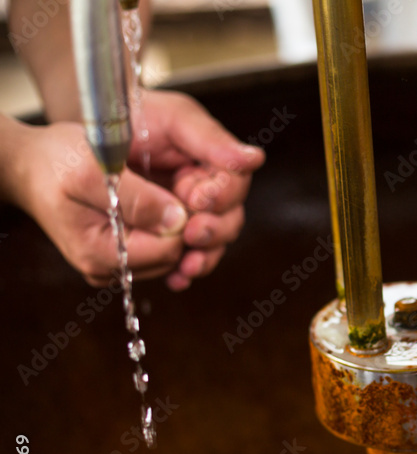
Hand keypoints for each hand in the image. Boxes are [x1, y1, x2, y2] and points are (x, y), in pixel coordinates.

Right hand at [10, 91, 263, 289]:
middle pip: (177, 257)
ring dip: (186, 224)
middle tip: (192, 186)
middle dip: (191, 224)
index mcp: (100, 254)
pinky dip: (174, 227)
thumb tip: (178, 220)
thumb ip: (136, 199)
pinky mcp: (124, 253)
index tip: (191, 187)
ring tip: (180, 190)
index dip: (188, 219)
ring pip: (175, 254)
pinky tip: (172, 203)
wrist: (30, 165)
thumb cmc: (55, 162)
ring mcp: (118, 264)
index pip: (170, 250)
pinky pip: (163, 248)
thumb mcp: (92, 170)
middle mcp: (111, 269)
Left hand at [127, 90, 264, 289]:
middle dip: (214, 230)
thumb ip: (208, 140)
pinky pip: (179, 261)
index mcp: (209, 161)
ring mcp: (182, 218)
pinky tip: (176, 276)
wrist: (65, 147)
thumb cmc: (120, 118)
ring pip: (209, 245)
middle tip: (193, 233)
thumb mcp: (167, 118)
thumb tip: (253, 160)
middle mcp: (200, 192)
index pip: (234, 184)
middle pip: (229, 220)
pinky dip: (179, 270)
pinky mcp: (159, 240)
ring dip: (202, 256)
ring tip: (188, 265)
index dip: (222, 196)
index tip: (198, 199)